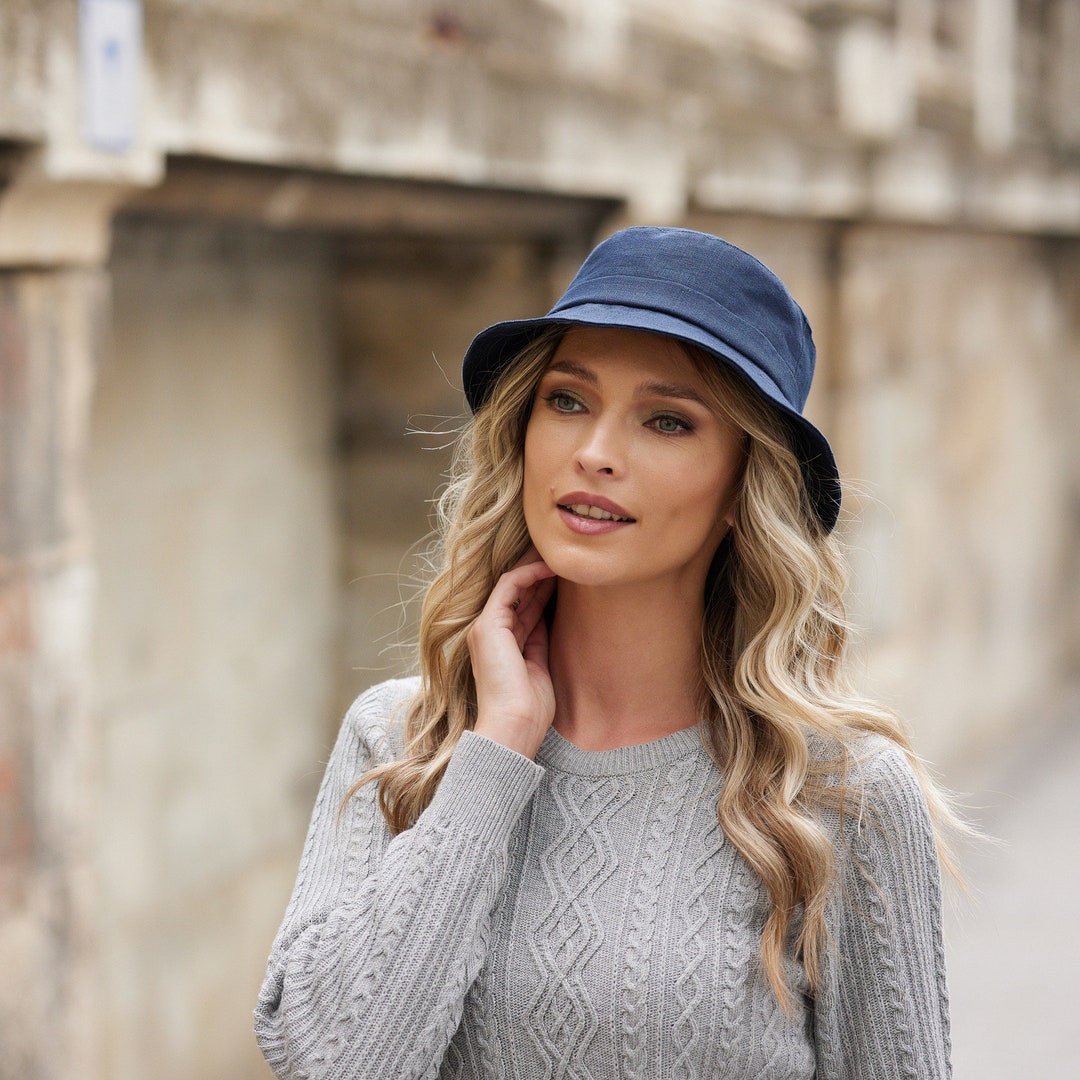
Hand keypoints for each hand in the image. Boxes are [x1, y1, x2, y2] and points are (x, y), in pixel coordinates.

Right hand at [468, 549, 557, 758]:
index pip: (525, 608)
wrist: (514, 727)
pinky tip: (551, 567)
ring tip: (561, 555)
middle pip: (519, 593)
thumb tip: (556, 619)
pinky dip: (530, 573)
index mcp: (502, 646)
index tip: (568, 576)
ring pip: (513, 584)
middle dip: (542, 573)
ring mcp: (485, 627)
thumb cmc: (530, 710)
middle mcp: (490, 633)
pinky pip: (509, 586)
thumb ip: (541, 642)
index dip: (546, 589)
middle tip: (565, 557)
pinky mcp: (488, 625)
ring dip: (537, 567)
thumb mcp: (540, 667)